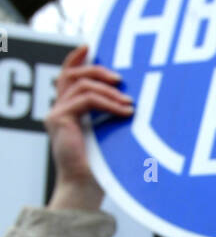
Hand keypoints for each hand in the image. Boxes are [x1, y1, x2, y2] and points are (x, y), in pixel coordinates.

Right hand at [45, 46, 132, 210]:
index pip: (67, 75)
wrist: (86, 190)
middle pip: (73, 73)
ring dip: (109, 90)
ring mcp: (57, 114)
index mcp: (68, 111)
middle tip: (121, 78)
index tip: (91, 46)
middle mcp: (59, 110)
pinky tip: (125, 112)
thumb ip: (112, 117)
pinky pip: (86, 99)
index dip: (77, 57)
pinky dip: (108, 103)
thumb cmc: (102, 170)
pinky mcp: (60, 119)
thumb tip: (136, 101)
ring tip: (129, 103)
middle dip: (97, 69)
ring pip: (81, 84)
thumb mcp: (109, 137)